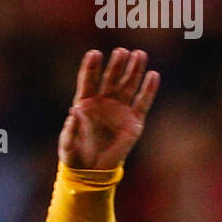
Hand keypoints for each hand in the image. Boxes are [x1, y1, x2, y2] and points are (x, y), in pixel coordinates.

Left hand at [59, 48, 158, 169]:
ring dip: (133, 70)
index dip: (91, 68)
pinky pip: (143, 103)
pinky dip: (148, 90)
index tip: (94, 53)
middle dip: (116, 65)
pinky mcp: (133, 122)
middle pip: (110, 79)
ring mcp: (119, 111)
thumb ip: (71, 127)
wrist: (91, 170)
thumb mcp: (68, 143)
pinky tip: (153, 75)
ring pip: (128, 86)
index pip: (88, 81)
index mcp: (84, 104)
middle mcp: (103, 103)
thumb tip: (76, 110)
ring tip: (139, 54)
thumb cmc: (74, 155)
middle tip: (121, 51)